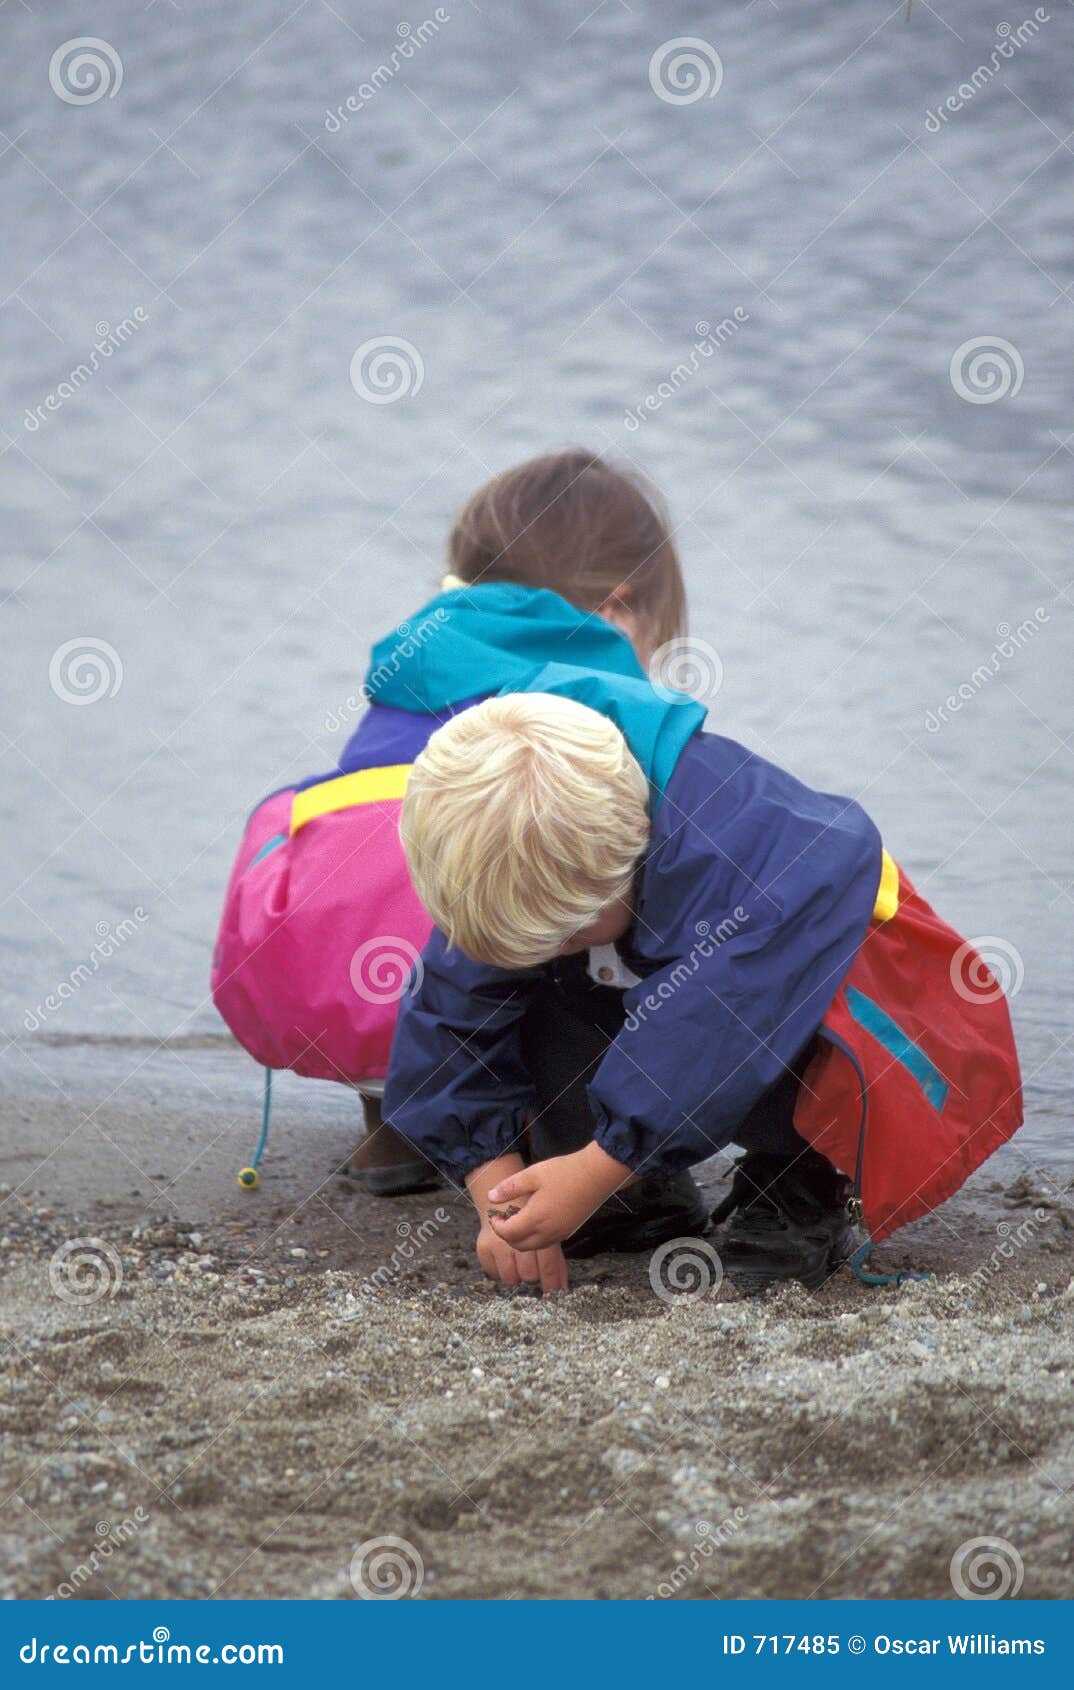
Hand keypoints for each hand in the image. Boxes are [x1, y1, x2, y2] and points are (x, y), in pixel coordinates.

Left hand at [466, 1151, 567, 1292]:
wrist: (597, 1174)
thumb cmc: (564, 1172)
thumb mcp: (532, 1174)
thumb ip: (509, 1188)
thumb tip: (491, 1197)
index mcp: (535, 1219)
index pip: (508, 1233)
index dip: (497, 1226)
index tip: (495, 1215)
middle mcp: (548, 1232)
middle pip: (519, 1246)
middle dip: (507, 1236)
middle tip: (504, 1219)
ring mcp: (560, 1234)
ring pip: (533, 1247)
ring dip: (521, 1239)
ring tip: (519, 1219)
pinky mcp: (569, 1231)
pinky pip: (547, 1242)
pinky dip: (535, 1238)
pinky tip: (536, 1220)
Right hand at [475, 1222, 567, 1292]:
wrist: (505, 1200)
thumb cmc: (531, 1220)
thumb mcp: (546, 1232)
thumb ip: (555, 1260)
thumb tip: (562, 1290)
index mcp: (538, 1234)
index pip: (548, 1266)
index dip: (552, 1284)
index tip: (555, 1294)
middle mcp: (517, 1239)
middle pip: (529, 1275)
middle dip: (533, 1276)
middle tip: (532, 1266)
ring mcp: (498, 1244)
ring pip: (510, 1278)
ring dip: (516, 1274)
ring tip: (517, 1262)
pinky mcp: (483, 1248)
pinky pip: (494, 1274)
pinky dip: (500, 1270)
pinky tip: (504, 1257)